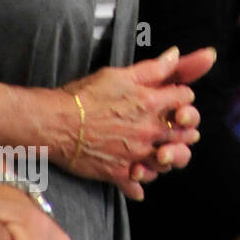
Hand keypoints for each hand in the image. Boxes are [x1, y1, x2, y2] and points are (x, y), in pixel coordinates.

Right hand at [62, 46, 216, 200]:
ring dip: (166, 157)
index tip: (176, 99)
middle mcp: (149, 131)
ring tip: (159, 151)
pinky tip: (136, 176)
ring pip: (167, 162)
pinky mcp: (118, 172)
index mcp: (151, 103)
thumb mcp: (120, 75)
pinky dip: (139, 184)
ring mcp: (135, 154)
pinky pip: (138, 185)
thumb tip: (175, 55)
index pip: (186, 98)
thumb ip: (153, 68)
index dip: (182, 97)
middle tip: (174, 126)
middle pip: (185, 133)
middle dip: (184, 128)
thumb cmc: (83, 97)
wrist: (54, 123)